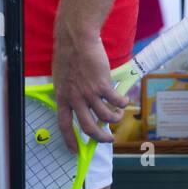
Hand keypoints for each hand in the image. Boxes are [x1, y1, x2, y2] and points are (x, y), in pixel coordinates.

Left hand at [51, 26, 128, 151]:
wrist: (76, 38)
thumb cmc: (68, 53)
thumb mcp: (62, 76)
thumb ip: (69, 91)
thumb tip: (78, 101)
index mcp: (62, 96)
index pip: (64, 124)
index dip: (70, 140)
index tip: (75, 150)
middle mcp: (75, 98)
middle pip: (88, 127)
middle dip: (100, 137)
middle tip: (108, 139)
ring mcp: (89, 93)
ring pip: (105, 116)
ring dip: (115, 119)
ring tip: (118, 115)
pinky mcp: (102, 85)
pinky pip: (116, 101)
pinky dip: (122, 103)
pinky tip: (124, 100)